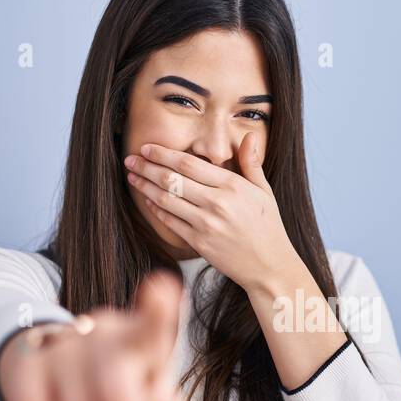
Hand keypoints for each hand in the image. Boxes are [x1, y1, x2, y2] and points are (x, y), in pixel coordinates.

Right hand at [0, 270, 216, 400]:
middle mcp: (100, 339)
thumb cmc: (121, 376)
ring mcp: (60, 352)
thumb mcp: (153, 395)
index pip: (151, 328)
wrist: (55, 351)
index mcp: (139, 341)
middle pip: (117, 400)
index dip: (157, 312)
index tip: (163, 289)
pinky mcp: (26, 369)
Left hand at [123, 133, 299, 291]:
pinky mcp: (200, 243)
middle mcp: (217, 203)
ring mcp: (207, 224)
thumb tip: (249, 135)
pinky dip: (157, 210)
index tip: (147, 148)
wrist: (270, 266)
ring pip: (167, 199)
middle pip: (172, 179)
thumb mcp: (264, 191)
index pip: (188, 164)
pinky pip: (171, 222)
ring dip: (145, 186)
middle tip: (130, 159)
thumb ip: (251, 163)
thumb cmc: (267, 227)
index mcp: (232, 186)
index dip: (163, 154)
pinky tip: (148, 200)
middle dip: (147, 167)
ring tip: (132, 177)